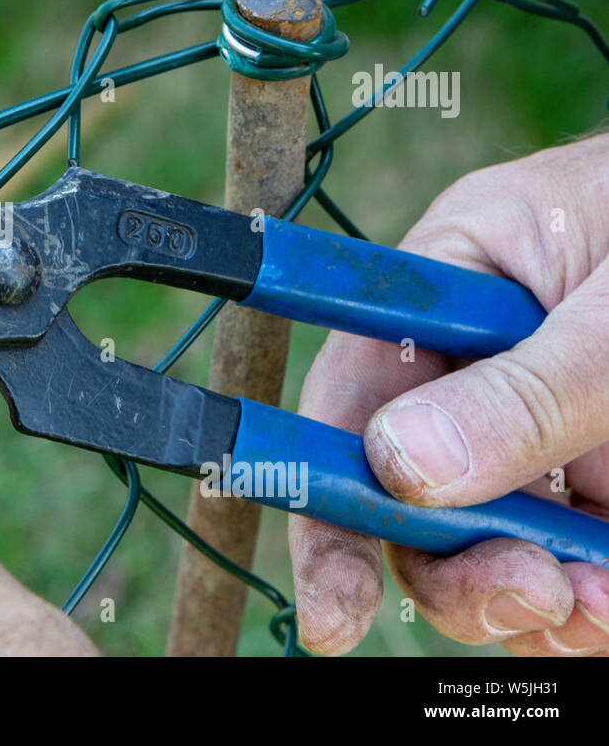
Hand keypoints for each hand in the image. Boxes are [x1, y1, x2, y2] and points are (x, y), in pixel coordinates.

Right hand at [291, 133, 608, 654]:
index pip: (350, 397)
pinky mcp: (603, 492)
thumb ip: (526, 387)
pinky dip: (588, 609)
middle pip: (410, 502)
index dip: (322, 499)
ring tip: (598, 602)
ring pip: (487, 556)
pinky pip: (570, 575)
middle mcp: (478, 376)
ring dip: (527, 604)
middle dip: (451, 569)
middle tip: (529, 591)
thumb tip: (400, 466)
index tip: (333, 607)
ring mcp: (546, 442)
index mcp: (449, 291)